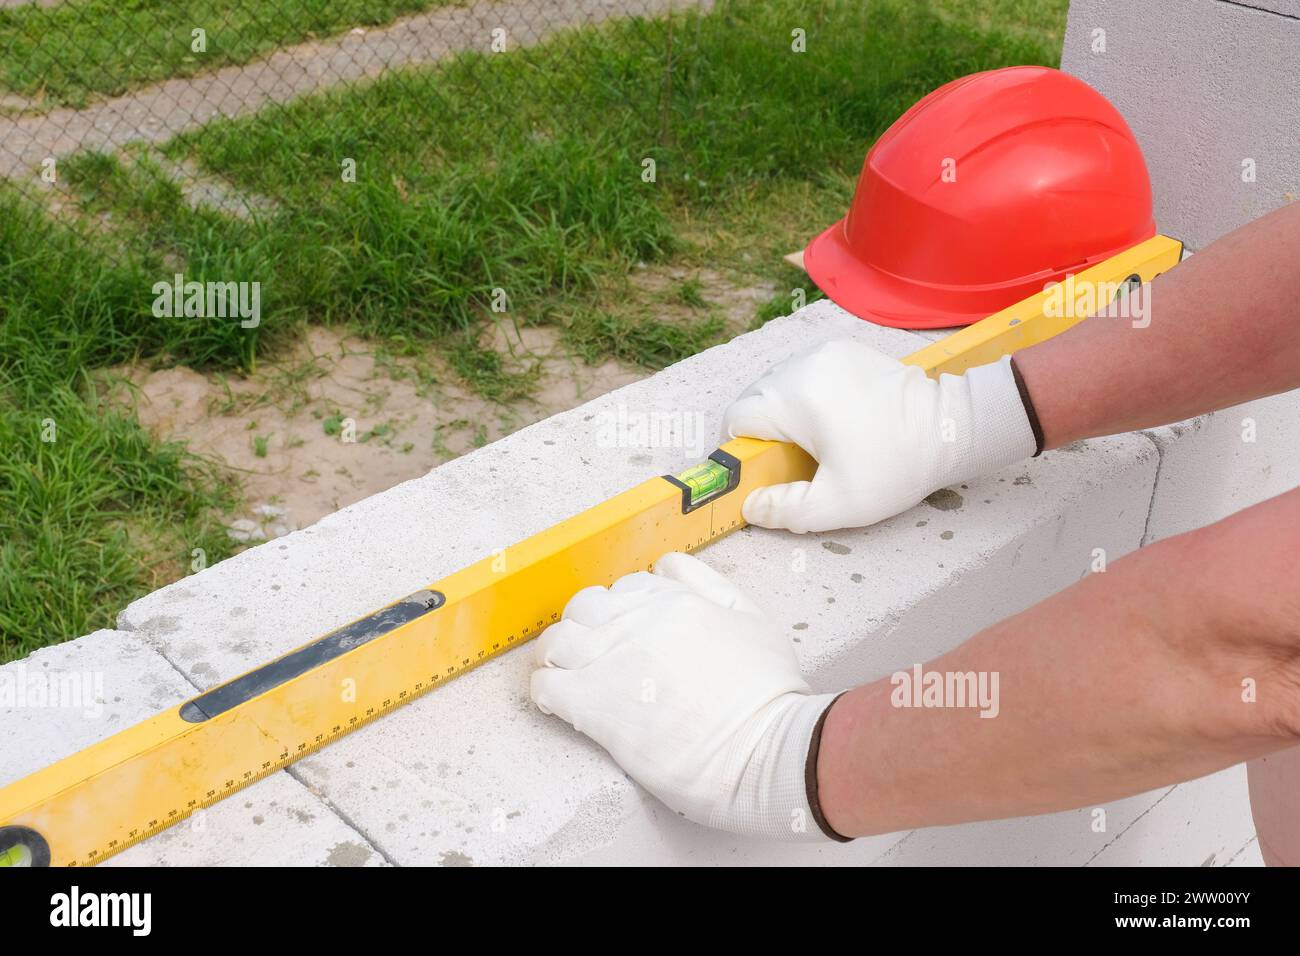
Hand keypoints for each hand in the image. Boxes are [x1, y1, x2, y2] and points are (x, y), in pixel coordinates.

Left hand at [530, 552, 841, 840]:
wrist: (765, 747)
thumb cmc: (768, 692)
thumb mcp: (751, 617)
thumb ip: (708, 584)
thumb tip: (666, 564)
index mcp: (672, 599)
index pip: (624, 587)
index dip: (622, 612)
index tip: (626, 637)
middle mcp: (635, 620)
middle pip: (583, 607)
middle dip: (584, 628)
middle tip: (593, 658)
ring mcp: (610, 659)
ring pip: (555, 642)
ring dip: (557, 658)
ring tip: (567, 679)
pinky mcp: (593, 704)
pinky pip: (544, 686)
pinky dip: (545, 694)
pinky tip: (558, 706)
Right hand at [722, 339, 1036, 532]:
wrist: (950, 428)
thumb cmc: (896, 467)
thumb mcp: (838, 504)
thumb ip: (785, 509)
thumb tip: (749, 505)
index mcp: (796, 398)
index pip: (736, 418)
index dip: (740, 449)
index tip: (762, 470)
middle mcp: (804, 364)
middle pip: (754, 398)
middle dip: (763, 431)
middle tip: (791, 460)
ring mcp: (824, 352)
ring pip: (777, 384)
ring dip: (783, 412)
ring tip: (814, 439)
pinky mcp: (842, 350)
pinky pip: (803, 372)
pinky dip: (805, 395)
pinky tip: (832, 418)